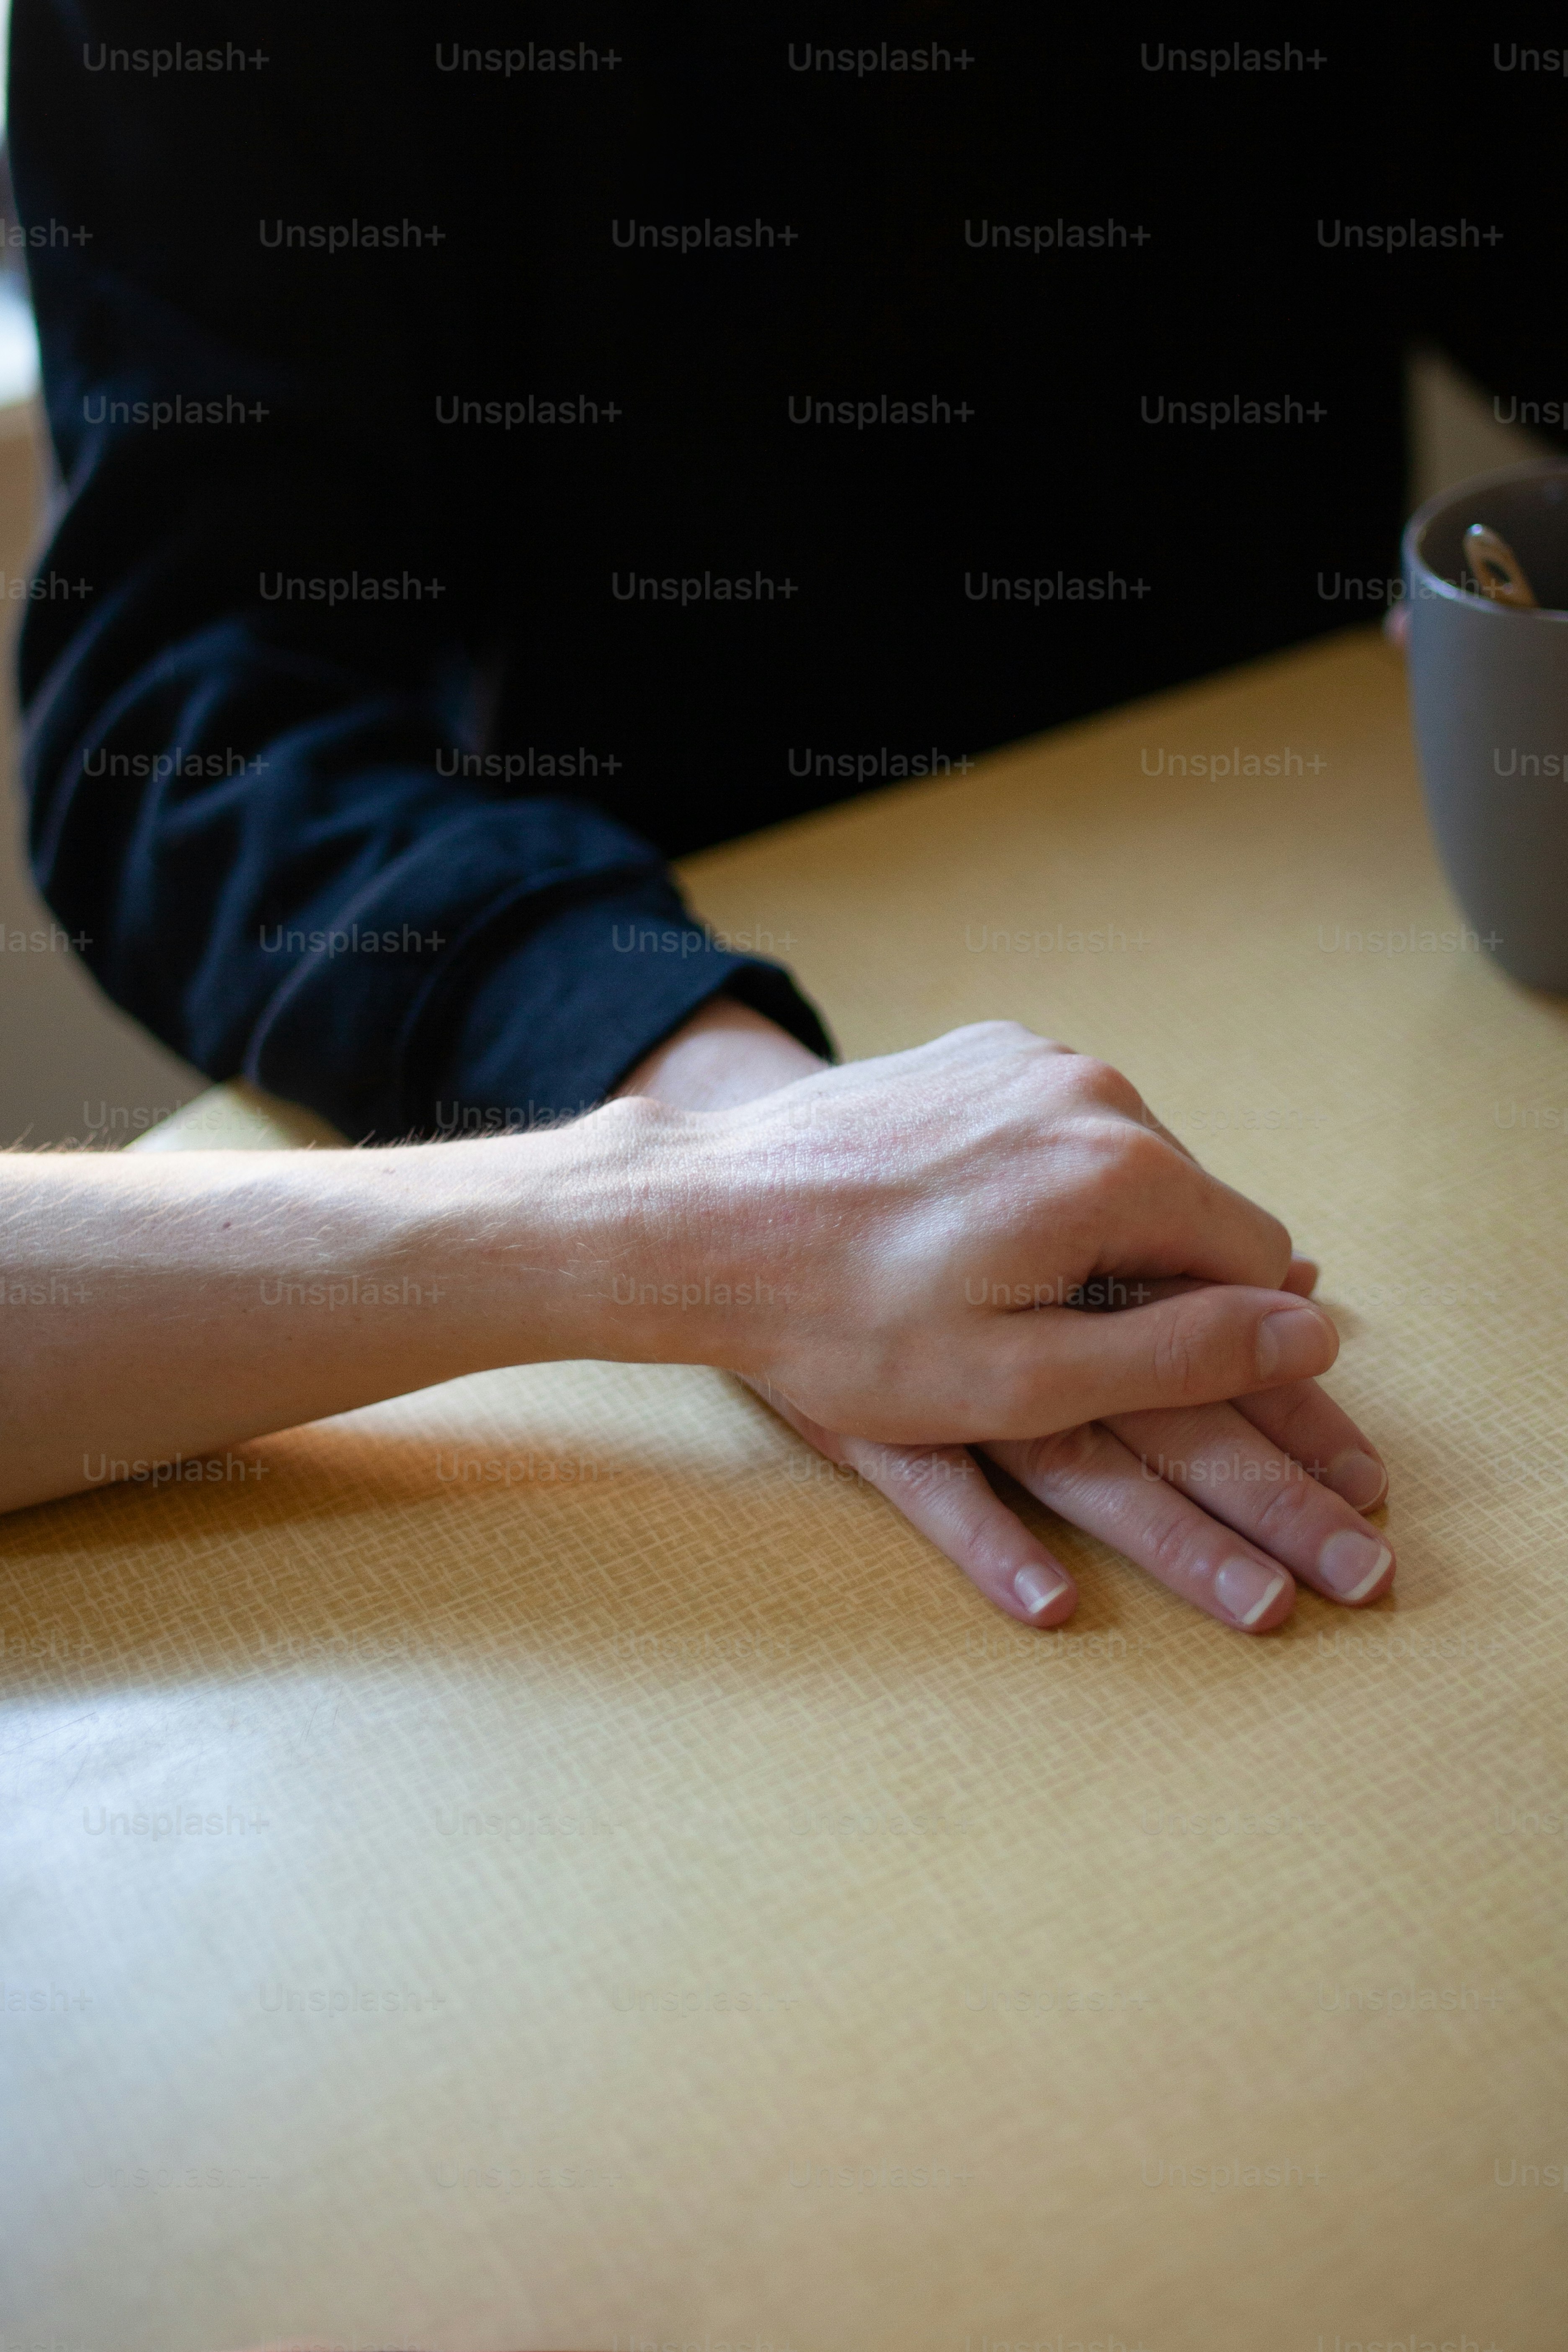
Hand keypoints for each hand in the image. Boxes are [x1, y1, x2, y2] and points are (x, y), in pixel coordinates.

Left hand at [617, 1002, 1391, 1631]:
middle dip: (1149, 1286)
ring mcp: (1029, 1057)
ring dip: (1089, 1239)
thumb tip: (1311, 1337)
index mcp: (1122, 1169)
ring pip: (1124, 1171)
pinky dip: (1035, 1188)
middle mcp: (1093, 1088)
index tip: (1127, 1374)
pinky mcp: (976, 1052)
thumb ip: (1183, 1359)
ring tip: (984, 1292)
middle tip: (1039, 1345)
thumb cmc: (847, 1325)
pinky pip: (1056, 1132)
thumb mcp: (1024, 1380)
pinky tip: (954, 1236)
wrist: (700, 1222)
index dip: (1216, 1337)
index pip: (1260, 1261)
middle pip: (1193, 1210)